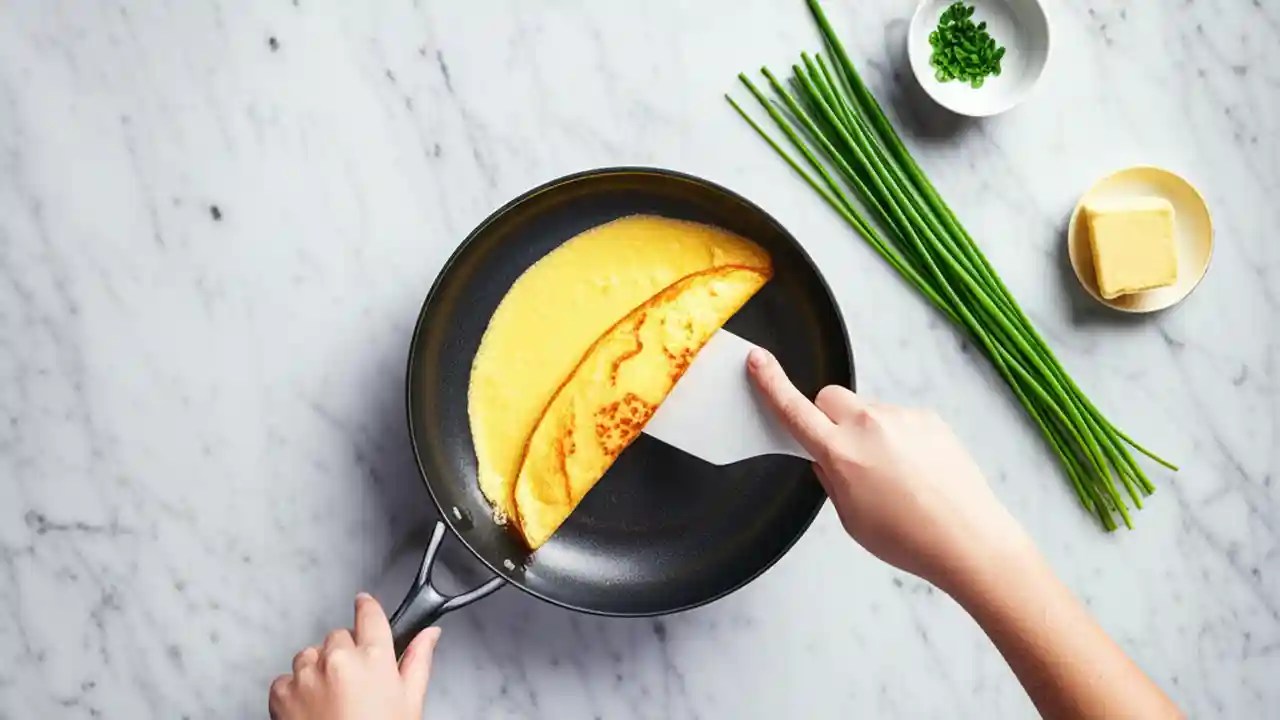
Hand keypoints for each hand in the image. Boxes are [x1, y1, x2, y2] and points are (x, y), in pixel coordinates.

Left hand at [269, 593, 439, 719]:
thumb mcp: (410, 702)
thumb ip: (418, 661)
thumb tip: (429, 635)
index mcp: (373, 657)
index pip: (369, 614)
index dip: (367, 608)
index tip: (364, 604)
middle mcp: (338, 659)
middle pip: (339, 635)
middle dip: (346, 651)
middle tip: (356, 680)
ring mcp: (306, 675)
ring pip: (310, 653)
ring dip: (319, 667)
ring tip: (333, 697)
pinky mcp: (282, 693)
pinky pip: (286, 678)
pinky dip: (296, 688)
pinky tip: (313, 707)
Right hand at [747, 348, 1030, 590]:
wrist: (970, 539)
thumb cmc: (910, 539)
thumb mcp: (851, 519)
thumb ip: (831, 479)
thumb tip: (825, 458)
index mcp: (841, 453)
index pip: (794, 409)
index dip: (771, 383)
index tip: (757, 360)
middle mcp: (870, 426)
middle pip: (829, 398)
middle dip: (825, 416)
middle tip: (841, 450)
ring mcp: (902, 418)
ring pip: (866, 411)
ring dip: (867, 432)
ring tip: (893, 477)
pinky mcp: (928, 418)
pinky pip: (897, 419)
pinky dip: (897, 438)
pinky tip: (914, 471)